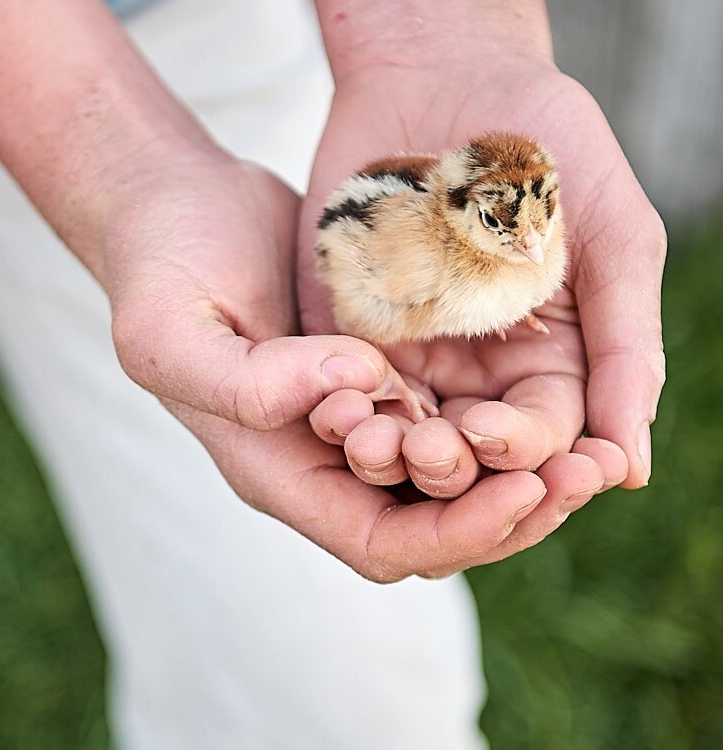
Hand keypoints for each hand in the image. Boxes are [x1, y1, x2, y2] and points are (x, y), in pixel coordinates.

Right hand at [103, 148, 604, 581]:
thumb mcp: (171, 331)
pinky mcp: (378, 378)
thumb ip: (247, 381)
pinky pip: (454, 422)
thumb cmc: (158, 268)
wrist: (167, 205)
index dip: (460, 531)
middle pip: (435, 530)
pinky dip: (503, 422)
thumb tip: (357, 386)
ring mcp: (352, 425)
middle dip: (514, 512)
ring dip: (521, 475)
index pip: (384, 544)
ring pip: (455, 485)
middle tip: (590, 473)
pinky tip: (556, 394)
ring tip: (592, 447)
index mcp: (277, 474)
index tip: (528, 486)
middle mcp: (322, 466)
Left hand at [301, 59, 665, 496]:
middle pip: (468, 456)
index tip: (526, 456)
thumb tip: (633, 469)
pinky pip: (338, 394)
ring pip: (398, 438)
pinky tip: (332, 408)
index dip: (539, 456)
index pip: (548, 437)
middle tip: (440, 451)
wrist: (439, 71)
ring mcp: (409, 363)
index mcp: (552, 365)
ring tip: (376, 442)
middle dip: (456, 463)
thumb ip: (626, 343)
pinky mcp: (344, 339)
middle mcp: (479, 378)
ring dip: (388, 451)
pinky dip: (335, 409)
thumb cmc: (545, 145)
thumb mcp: (611, 233)